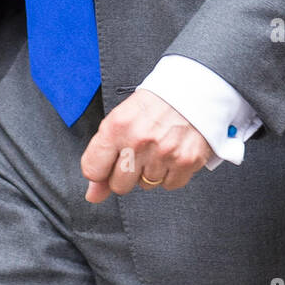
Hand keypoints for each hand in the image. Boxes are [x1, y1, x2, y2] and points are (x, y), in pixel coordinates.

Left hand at [79, 88, 212, 201]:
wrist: (192, 89)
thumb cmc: (153, 103)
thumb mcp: (120, 119)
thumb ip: (102, 156)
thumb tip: (93, 195)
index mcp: (117, 126)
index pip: (93, 170)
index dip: (99, 170)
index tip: (107, 163)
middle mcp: (139, 141)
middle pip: (119, 185)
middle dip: (125, 173)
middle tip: (137, 152)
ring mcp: (164, 152)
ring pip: (146, 185)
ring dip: (150, 171)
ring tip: (157, 147)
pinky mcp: (186, 161)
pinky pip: (169, 185)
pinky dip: (170, 173)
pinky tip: (172, 152)